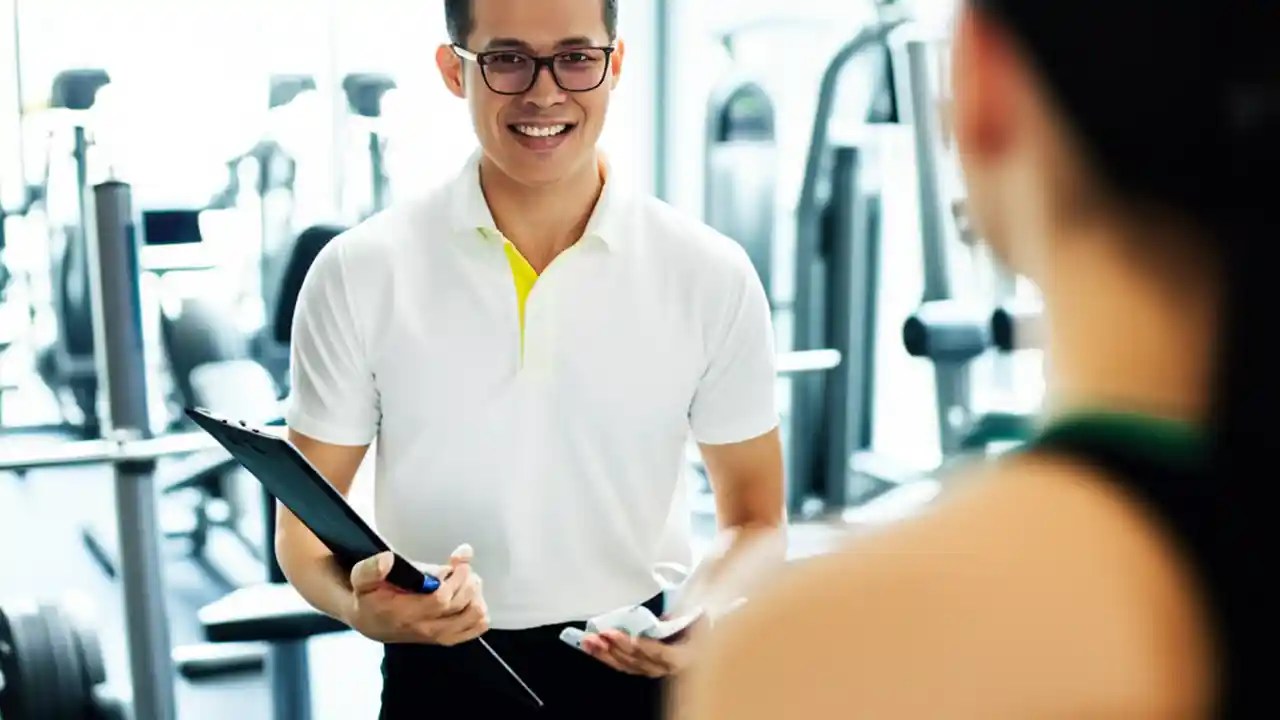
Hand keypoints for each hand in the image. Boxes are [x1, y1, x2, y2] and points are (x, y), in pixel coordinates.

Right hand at [344, 544, 488, 645]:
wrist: (370, 622)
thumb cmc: (370, 597)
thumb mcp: (361, 578)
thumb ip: (372, 568)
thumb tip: (387, 559)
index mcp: (406, 614)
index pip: (442, 599)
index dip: (456, 578)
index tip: (456, 560)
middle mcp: (426, 628)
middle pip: (464, 606)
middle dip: (468, 580)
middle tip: (459, 566)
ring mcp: (440, 635)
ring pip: (475, 617)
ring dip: (475, 593)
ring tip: (463, 579)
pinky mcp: (449, 637)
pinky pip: (477, 627)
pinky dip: (479, 606)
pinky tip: (468, 593)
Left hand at [580, 617, 707, 677]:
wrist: (702, 633)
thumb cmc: (700, 621)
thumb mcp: (697, 617)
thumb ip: (680, 617)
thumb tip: (662, 617)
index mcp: (686, 657)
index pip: (663, 655)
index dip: (645, 647)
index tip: (629, 637)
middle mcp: (668, 669)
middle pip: (640, 662)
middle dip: (618, 648)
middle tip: (602, 634)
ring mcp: (654, 669)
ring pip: (627, 665)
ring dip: (606, 654)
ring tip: (589, 641)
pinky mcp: (643, 666)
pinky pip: (623, 664)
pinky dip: (607, 655)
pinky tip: (593, 648)